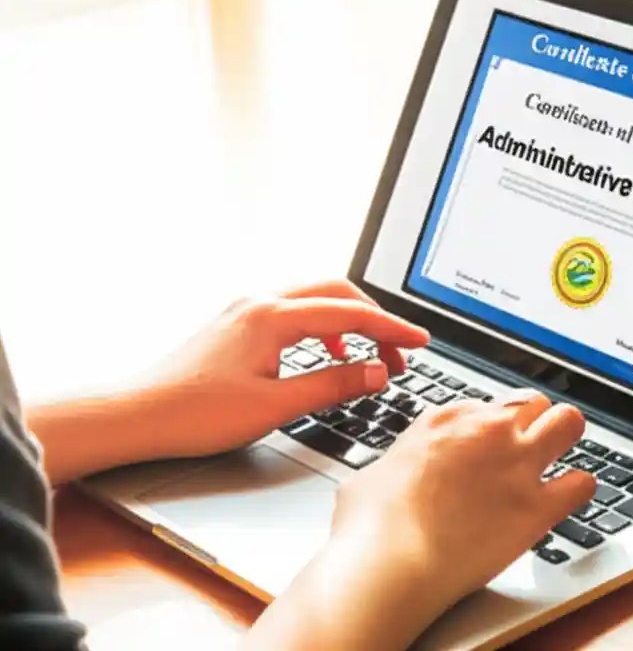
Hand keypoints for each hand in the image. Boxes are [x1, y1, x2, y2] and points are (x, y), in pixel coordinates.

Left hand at [147, 279, 429, 458]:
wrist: (136, 415)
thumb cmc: (195, 413)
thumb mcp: (276, 406)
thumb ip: (333, 385)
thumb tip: (376, 372)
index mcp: (272, 316)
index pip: (350, 313)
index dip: (391, 329)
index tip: (421, 342)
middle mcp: (259, 302)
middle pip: (336, 292)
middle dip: (374, 318)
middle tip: (399, 350)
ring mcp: (245, 310)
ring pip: (314, 300)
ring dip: (349, 321)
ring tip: (369, 354)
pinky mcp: (236, 324)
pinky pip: (293, 312)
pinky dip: (322, 327)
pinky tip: (326, 353)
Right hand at [245, 391, 594, 650]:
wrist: (387, 562)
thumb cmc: (370, 527)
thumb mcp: (373, 474)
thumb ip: (400, 467)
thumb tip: (396, 477)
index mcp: (447, 421)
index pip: (493, 405)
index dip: (497, 428)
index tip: (495, 446)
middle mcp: (488, 432)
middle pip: (536, 404)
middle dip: (536, 424)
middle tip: (530, 452)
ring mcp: (517, 465)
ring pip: (569, 422)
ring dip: (565, 441)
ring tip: (556, 464)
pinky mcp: (538, 506)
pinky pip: (583, 483)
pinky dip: (579, 490)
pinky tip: (565, 499)